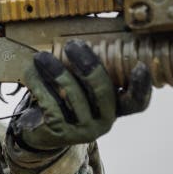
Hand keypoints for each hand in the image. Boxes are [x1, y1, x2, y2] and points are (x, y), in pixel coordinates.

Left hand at [11, 40, 151, 150]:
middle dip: (88, 66)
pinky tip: (31, 72)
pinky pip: (51, 105)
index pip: (136, 103)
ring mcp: (83, 130)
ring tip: (42, 57)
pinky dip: (40, 85)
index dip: (141, 87)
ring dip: (57, 72)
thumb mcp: (80, 90)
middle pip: (103, 93)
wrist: (40, 132)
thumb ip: (86, 73)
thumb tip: (80, 40)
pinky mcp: (61, 133)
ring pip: (73, 97)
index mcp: (115, 109)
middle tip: (73, 45)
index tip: (140, 66)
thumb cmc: (64, 102)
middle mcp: (104, 122)